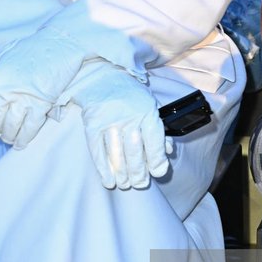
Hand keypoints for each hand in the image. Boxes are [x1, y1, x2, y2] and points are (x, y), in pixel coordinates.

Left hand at [0, 32, 84, 148]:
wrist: (59, 44)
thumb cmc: (30, 49)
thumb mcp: (1, 57)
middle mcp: (6, 90)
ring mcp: (24, 99)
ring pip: (11, 127)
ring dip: (8, 136)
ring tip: (8, 138)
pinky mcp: (42, 104)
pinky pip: (30, 128)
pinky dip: (24, 138)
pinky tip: (21, 143)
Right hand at [62, 62, 171, 189]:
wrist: (103, 77)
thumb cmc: (131, 96)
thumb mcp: (151, 107)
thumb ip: (159, 130)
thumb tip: (168, 152)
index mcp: (147, 112)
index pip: (154, 142)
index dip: (157, 162)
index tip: (158, 173)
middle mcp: (129, 116)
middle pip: (135, 152)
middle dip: (139, 173)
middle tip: (140, 183)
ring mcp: (109, 121)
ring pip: (117, 155)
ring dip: (122, 174)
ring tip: (126, 183)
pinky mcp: (92, 125)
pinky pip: (98, 152)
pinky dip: (104, 169)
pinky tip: (109, 180)